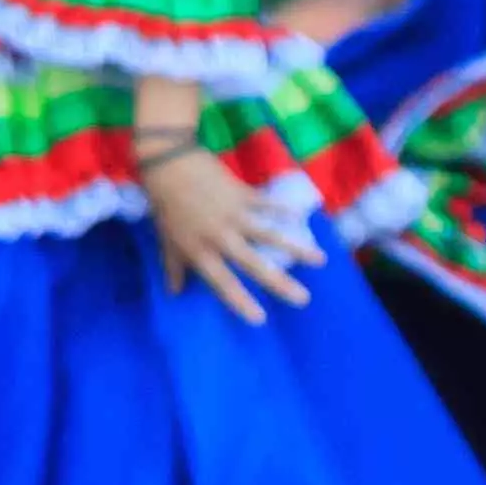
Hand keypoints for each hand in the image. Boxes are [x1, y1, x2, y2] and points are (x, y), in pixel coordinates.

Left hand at [138, 144, 317, 323]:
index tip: (260, 320)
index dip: (241, 302)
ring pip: (269, 234)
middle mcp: (220, 237)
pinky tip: (301, 216)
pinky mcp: (242, 194)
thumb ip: (174, 268)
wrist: (169, 164)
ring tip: (319, 260)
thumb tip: (174, 295)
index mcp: (200, 252)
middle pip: (254, 265)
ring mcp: (234, 215)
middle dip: (280, 284)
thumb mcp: (166, 241)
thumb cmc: (166, 206)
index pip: (222, 283)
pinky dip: (284, 209)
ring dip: (296, 248)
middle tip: (303, 300)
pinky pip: (267, 204)